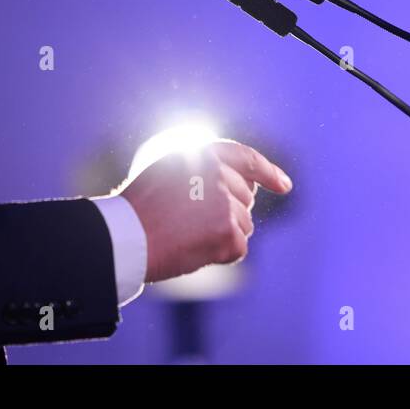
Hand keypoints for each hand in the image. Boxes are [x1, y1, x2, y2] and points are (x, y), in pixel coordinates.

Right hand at [119, 139, 292, 283]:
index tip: (284, 185)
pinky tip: (194, 250)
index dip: (268, 172)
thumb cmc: (138, 210)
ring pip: (243, 226)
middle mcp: (219, 174)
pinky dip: (220, 254)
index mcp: (203, 154)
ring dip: (222, 236)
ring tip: (187, 236)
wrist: (125, 236)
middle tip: (194, 225)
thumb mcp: (167, 173)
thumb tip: (241, 189)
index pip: (246, 158)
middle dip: (229, 215)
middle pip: (245, 200)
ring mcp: (225, 202)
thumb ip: (201, 172)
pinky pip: (237, 248)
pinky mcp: (227, 231)